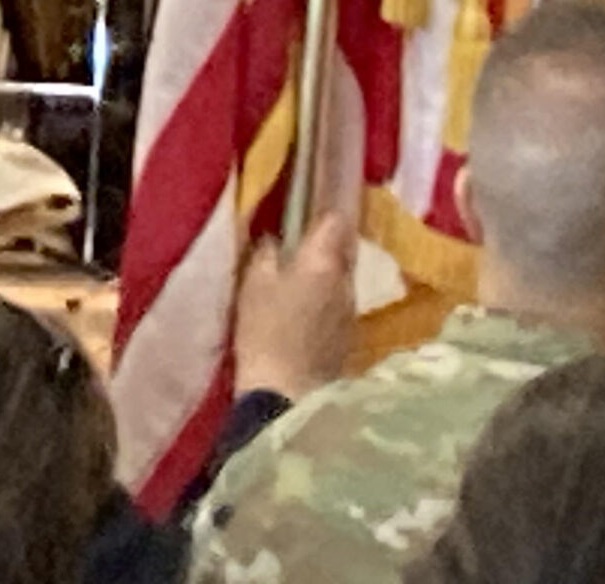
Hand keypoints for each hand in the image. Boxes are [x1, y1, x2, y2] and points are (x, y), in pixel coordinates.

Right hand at [231, 209, 356, 400]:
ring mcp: (350, 311)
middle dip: (327, 244)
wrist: (285, 395)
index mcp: (324, 261)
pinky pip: (339, 306)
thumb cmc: (265, 333)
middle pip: (343, 249)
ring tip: (303, 278)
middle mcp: (346, 281)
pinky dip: (326, 301)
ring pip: (342, 279)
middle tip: (304, 243)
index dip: (323, 212)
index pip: (336, 220)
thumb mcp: (253, 286)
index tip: (309, 210)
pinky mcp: (348, 338)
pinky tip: (308, 311)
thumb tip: (275, 240)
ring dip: (327, 275)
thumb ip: (266, 255)